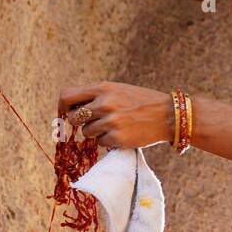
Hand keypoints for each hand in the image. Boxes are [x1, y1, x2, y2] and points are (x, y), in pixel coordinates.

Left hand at [58, 82, 172, 148]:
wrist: (168, 115)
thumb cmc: (141, 102)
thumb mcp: (118, 90)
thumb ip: (96, 96)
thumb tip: (70, 110)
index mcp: (103, 88)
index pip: (67, 96)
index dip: (62, 107)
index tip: (65, 114)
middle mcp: (104, 103)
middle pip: (73, 118)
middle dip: (80, 123)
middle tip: (93, 123)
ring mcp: (110, 121)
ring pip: (86, 133)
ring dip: (96, 133)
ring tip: (114, 126)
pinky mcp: (116, 138)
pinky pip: (100, 143)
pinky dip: (108, 141)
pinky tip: (122, 133)